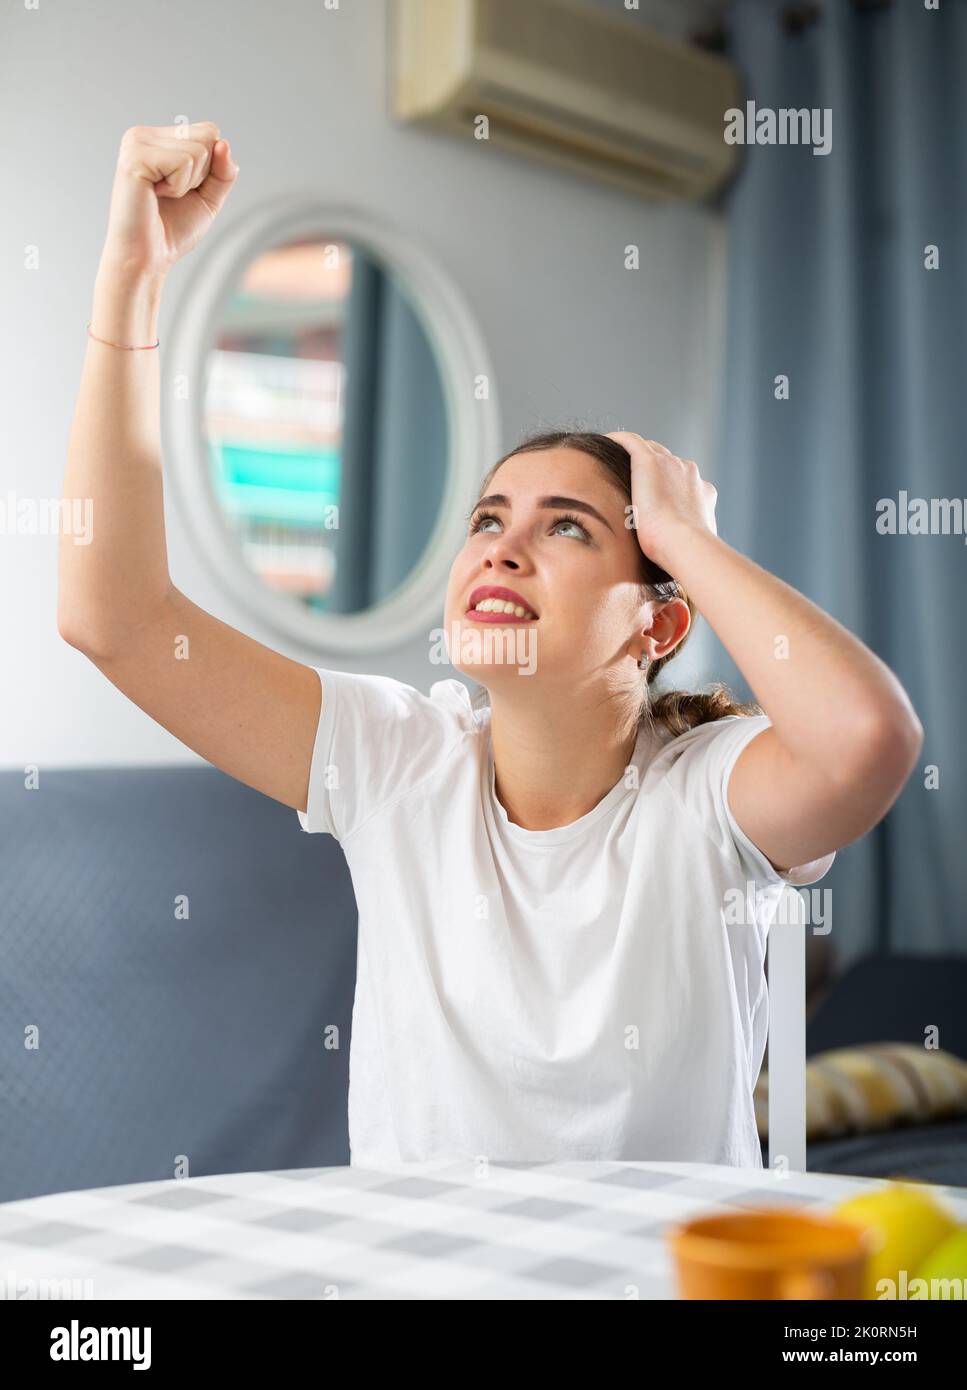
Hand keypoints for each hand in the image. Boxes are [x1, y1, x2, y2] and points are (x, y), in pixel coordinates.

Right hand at [100, 122, 238, 277]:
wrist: (148, 257)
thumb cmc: (172, 229)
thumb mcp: (209, 197)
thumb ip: (223, 171)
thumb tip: (224, 143)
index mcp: (157, 138)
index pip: (209, 132)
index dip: (210, 167)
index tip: (184, 189)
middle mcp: (144, 134)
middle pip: (207, 135)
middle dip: (202, 174)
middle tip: (173, 195)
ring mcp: (136, 142)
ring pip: (199, 150)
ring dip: (189, 183)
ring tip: (163, 196)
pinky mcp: (134, 157)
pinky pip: (183, 162)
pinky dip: (178, 187)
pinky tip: (155, 195)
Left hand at [605, 431, 717, 572]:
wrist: (685, 545)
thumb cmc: (685, 555)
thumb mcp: (688, 546)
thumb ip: (681, 542)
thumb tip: (671, 559)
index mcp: (701, 490)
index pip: (681, 480)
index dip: (665, 485)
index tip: (650, 495)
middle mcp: (688, 472)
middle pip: (666, 461)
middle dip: (651, 467)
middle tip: (630, 480)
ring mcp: (670, 464)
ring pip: (649, 449)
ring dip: (634, 454)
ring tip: (614, 463)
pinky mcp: (649, 461)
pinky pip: (630, 441)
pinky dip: (617, 441)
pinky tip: (604, 445)